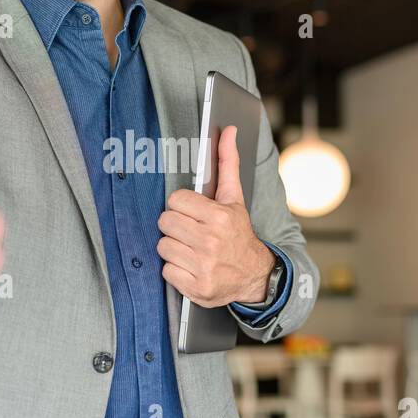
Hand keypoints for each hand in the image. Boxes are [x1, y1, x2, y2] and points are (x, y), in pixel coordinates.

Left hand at [157, 125, 274, 307]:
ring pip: (163, 246)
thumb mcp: (235, 198)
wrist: (255, 275)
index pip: (175, 201)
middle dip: (176, 226)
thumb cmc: (239, 233)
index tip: (193, 213)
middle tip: (191, 231)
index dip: (181, 206)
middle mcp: (211, 242)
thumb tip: (227, 130)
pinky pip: (166, 270)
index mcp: (219, 217)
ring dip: (174, 247)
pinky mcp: (196, 288)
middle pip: (165, 222)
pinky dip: (175, 270)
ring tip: (191, 249)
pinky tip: (191, 266)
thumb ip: (227, 163)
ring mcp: (203, 267)